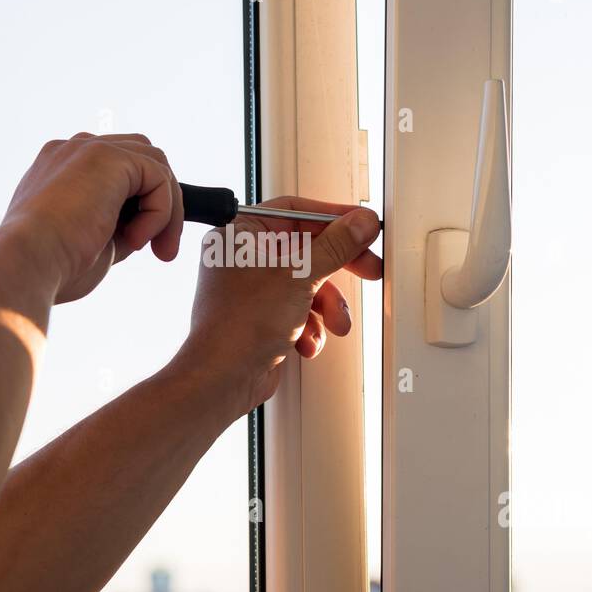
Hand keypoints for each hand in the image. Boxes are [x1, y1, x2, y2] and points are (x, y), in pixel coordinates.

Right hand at [0, 133, 183, 302]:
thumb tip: (147, 226)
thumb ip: (119, 224)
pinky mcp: (105, 155)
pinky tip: (136, 239)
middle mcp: (71, 151)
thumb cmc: (52, 265)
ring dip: (166, 210)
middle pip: (141, 159)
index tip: (143, 246)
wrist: (26, 264)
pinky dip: (159, 212)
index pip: (118, 171)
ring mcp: (87, 148)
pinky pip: (157, 177)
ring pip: (155, 165)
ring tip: (156, 248)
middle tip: (163, 250)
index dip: (140, 206)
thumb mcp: (92, 241)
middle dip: (161, 203)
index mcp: (61, 169)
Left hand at [180, 197, 382, 413]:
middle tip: (369, 268)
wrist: (223, 379)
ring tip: (336, 323)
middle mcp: (243, 258)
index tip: (361, 226)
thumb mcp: (298, 276)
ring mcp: (252, 289)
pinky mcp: (262, 317)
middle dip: (338, 267)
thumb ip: (335, 246)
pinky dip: (309, 327)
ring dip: (326, 306)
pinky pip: (298, 311)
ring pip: (307, 284)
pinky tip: (306, 342)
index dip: (333, 218)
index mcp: (240, 234)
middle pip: (306, 248)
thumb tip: (360, 223)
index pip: (294, 211)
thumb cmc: (240, 325)